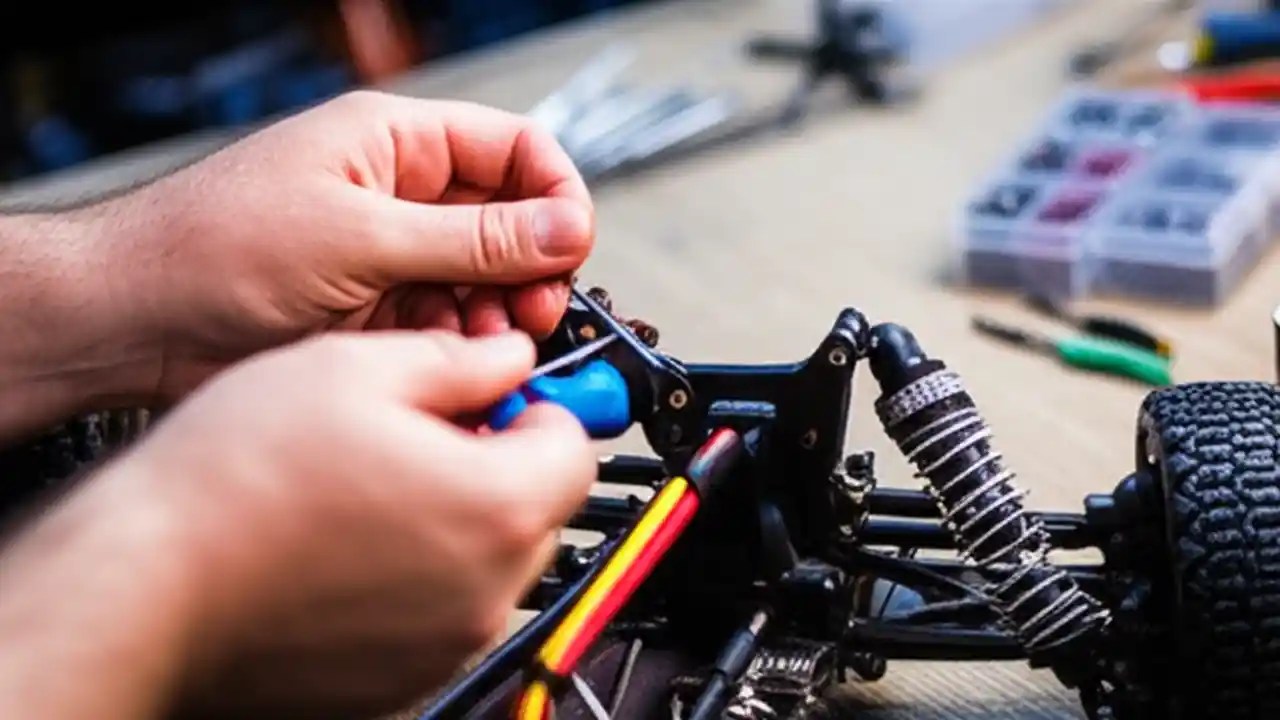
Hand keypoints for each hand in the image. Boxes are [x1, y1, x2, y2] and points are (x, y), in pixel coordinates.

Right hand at [0, 330, 595, 719]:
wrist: (147, 580)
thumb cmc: (237, 478)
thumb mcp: (358, 368)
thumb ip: (461, 360)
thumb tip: (507, 360)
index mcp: (496, 506)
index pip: (576, 444)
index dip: (535, 406)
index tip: (498, 397)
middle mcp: (487, 590)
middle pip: (537, 507)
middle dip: (497, 462)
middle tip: (424, 434)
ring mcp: (446, 644)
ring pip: (490, 562)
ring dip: (456, 520)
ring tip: (370, 488)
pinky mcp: (402, 677)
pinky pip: (442, 613)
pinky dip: (418, 578)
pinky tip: (348, 544)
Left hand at [100, 89, 592, 403]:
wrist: (131, 325)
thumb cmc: (211, 250)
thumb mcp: (359, 237)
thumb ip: (470, 238)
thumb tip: (563, 227)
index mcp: (395, 144)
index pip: (512, 149)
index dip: (554, 193)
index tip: (574, 245)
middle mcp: (399, 196)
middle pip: (508, 221)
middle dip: (532, 266)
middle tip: (537, 309)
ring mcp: (389, 256)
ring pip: (482, 280)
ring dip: (499, 313)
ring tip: (495, 343)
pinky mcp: (376, 312)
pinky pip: (447, 324)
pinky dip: (463, 345)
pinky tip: (459, 361)